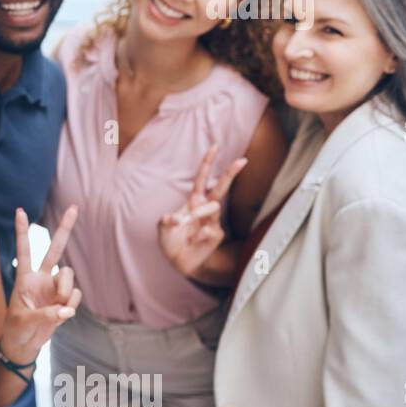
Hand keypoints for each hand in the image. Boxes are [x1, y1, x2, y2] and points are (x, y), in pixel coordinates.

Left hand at [0, 205, 82, 363]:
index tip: (19, 210)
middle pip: (54, 249)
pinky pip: (75, 294)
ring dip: (66, 290)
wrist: (24, 345)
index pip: (24, 250)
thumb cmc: (16, 330)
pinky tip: (63, 314)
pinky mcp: (65, 300)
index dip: (22, 231)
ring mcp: (54, 288)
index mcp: (24, 278)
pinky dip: (71, 304)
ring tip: (59, 307)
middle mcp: (41, 278)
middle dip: (65, 229)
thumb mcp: (24, 322)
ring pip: (69, 275)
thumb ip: (45, 315)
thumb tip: (66, 311)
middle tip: (75, 207)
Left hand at [158, 145, 246, 278]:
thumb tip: (176, 218)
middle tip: (243, 160)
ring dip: (200, 212)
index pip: (202, 178)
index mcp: (193, 201)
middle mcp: (205, 208)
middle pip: (221, 187)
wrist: (179, 260)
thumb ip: (166, 221)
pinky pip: (209, 229)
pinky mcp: (218, 234)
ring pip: (214, 206)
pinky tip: (194, 241)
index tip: (215, 146)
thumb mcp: (162, 228)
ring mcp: (214, 220)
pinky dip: (197, 235)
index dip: (208, 162)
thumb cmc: (171, 240)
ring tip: (187, 224)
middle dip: (230, 173)